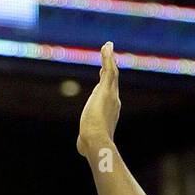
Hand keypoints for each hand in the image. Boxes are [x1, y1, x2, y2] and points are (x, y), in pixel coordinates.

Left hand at [77, 42, 120, 156]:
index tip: (103, 75)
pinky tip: (107, 47)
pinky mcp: (106, 89)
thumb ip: (84, 141)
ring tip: (107, 46)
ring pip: (112, 71)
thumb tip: (81, 148)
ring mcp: (111, 93)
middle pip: (112, 80)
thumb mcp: (86, 141)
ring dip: (109, 58)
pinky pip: (109, 69)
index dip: (105, 83)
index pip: (107, 93)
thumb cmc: (90, 144)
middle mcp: (114, 100)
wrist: (95, 140)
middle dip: (110, 67)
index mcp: (110, 111)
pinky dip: (108, 58)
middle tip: (108, 55)